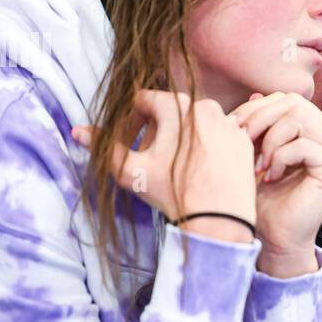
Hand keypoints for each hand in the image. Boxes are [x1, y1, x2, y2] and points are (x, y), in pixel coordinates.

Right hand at [73, 90, 255, 243]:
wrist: (220, 221)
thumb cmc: (173, 193)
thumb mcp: (130, 170)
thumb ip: (104, 146)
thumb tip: (77, 130)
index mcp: (178, 106)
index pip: (143, 101)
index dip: (129, 121)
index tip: (126, 142)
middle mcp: (207, 106)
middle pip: (170, 112)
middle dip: (154, 132)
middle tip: (149, 159)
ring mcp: (229, 123)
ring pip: (194, 124)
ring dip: (180, 139)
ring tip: (174, 167)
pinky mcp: (243, 141)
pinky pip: (217, 137)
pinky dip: (205, 148)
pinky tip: (200, 171)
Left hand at [229, 92, 321, 276]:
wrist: (274, 237)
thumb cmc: (263, 198)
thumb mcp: (255, 153)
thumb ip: (259, 125)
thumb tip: (255, 95)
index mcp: (318, 130)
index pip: (288, 99)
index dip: (257, 109)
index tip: (233, 131)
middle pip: (295, 103)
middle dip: (260, 119)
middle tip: (240, 143)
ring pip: (299, 118)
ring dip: (270, 140)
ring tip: (258, 166)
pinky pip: (304, 144)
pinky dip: (280, 158)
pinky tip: (271, 178)